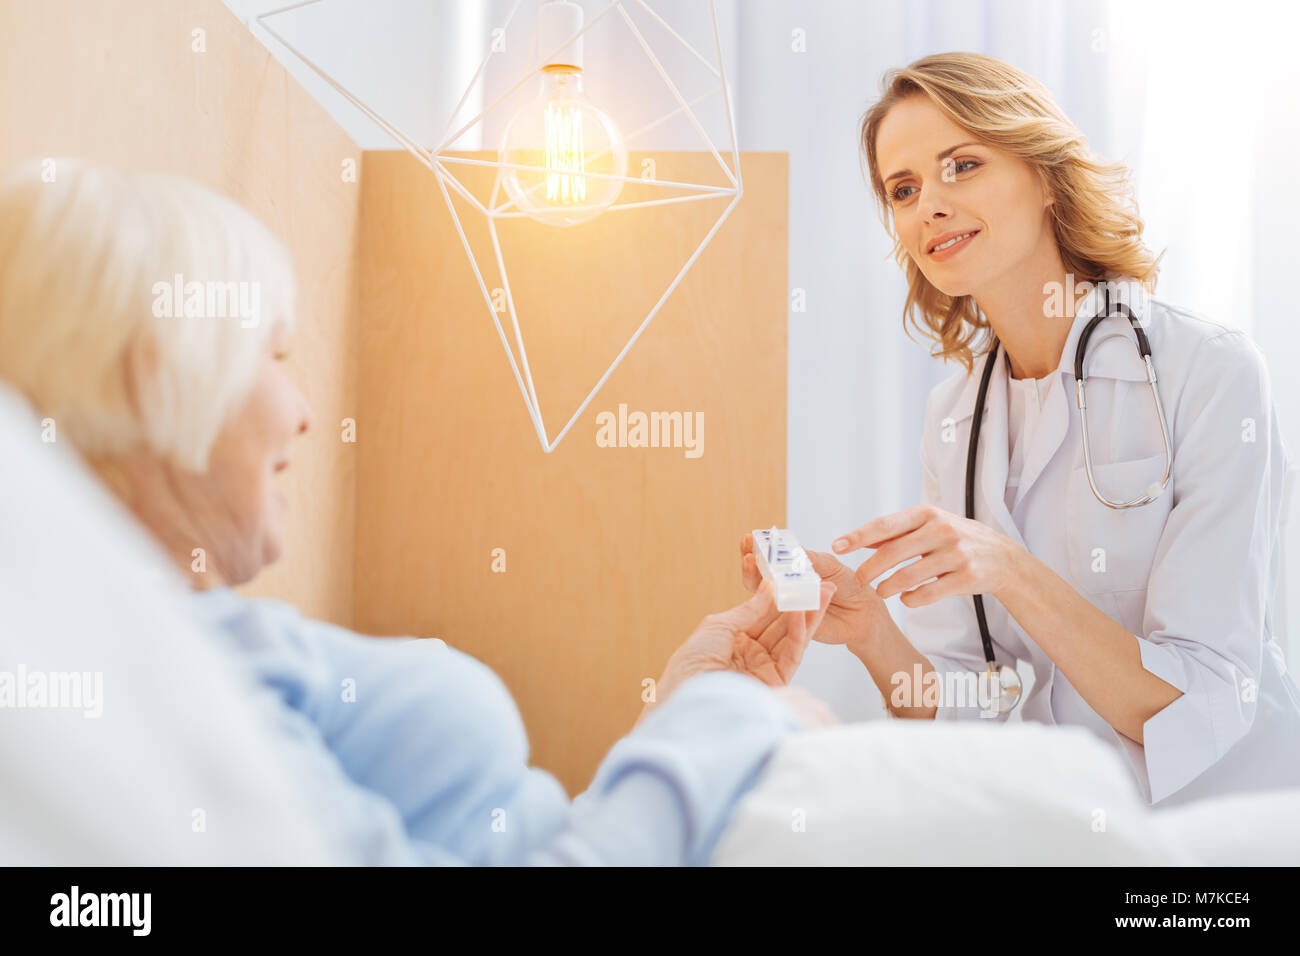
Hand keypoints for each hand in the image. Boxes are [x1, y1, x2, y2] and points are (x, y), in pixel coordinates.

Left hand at [642, 578, 834, 723]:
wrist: (689, 695)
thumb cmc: (693, 661)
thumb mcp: (719, 625)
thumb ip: (749, 608)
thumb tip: (770, 587)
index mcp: (735, 638)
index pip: (764, 613)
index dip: (780, 596)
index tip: (796, 578)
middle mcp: (752, 653)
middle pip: (782, 624)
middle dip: (801, 603)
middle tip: (820, 583)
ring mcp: (765, 667)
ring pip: (793, 638)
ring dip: (808, 616)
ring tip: (823, 593)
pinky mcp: (776, 682)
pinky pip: (792, 654)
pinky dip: (800, 634)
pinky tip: (804, 614)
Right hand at [740, 532, 888, 648]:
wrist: (864, 611)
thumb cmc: (848, 584)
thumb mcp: (829, 565)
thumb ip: (810, 559)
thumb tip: (790, 551)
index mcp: (792, 570)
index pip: (768, 558)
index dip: (756, 548)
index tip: (749, 538)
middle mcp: (785, 587)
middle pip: (757, 576)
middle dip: (750, 562)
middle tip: (747, 552)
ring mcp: (786, 605)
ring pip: (761, 595)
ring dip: (754, 578)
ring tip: (753, 564)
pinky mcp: (792, 623)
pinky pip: (780, 613)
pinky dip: (774, 600)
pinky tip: (773, 588)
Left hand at [831, 505, 1018, 606]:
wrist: (1004, 558)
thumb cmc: (957, 539)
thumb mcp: (929, 526)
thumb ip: (896, 533)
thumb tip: (858, 539)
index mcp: (927, 514)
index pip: (885, 525)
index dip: (859, 536)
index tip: (837, 546)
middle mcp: (941, 530)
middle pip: (893, 552)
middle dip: (869, 569)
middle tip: (857, 581)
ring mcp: (956, 554)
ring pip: (909, 576)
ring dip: (888, 587)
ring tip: (880, 592)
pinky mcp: (967, 578)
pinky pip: (929, 594)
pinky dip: (911, 599)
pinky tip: (906, 600)